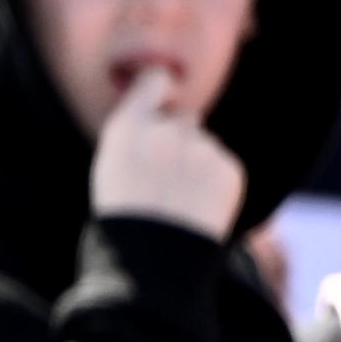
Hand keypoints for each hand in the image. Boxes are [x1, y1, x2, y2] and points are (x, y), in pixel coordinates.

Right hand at [89, 69, 249, 240]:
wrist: (152, 261)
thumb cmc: (124, 216)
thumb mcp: (113, 166)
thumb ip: (139, 133)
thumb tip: (170, 110)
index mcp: (128, 127)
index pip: (156, 80)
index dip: (162, 89)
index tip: (164, 98)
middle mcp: (165, 130)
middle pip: (183, 118)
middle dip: (179, 138)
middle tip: (165, 176)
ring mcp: (200, 149)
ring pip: (204, 146)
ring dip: (196, 165)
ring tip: (180, 202)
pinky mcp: (228, 169)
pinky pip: (223, 166)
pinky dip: (214, 184)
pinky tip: (197, 208)